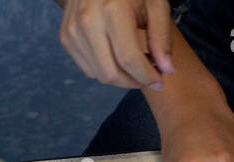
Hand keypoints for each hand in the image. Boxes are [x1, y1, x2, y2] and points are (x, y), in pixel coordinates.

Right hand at [59, 0, 174, 88]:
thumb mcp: (155, 4)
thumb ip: (162, 37)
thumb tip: (167, 70)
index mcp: (112, 11)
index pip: (129, 60)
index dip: (146, 77)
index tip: (159, 81)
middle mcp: (88, 22)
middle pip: (111, 73)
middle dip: (133, 82)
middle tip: (149, 75)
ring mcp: (73, 31)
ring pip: (99, 75)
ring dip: (121, 78)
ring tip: (136, 64)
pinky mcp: (66, 37)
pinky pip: (88, 69)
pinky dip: (106, 69)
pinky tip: (118, 58)